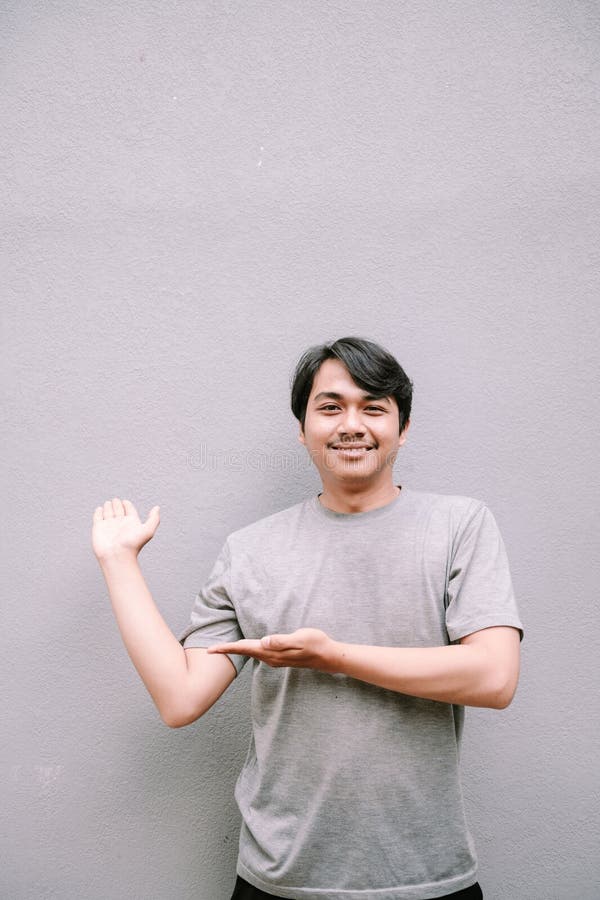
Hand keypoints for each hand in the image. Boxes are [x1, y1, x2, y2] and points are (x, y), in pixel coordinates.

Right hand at [92, 497, 159, 560]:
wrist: (117, 556)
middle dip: (117, 504)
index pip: (129, 510)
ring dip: (109, 506)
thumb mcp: (148, 531)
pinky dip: (99, 512)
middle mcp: (120, 523)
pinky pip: (98, 517)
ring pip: (108, 512)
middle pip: (118, 509)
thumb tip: (157, 508)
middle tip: (116, 500)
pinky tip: (100, 509)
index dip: (127, 504)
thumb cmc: (132, 546)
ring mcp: (109, 525)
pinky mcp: (98, 527)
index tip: (126, 502)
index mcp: (131, 522)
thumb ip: (154, 519)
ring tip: (109, 503)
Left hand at [207, 627, 339, 673]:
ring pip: (250, 653)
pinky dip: (247, 650)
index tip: (210, 649)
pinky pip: (258, 653)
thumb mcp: (301, 639)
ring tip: (221, 648)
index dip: (227, 648)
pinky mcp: (279, 657)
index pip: (245, 648)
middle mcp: (270, 657)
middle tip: (208, 650)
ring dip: (235, 650)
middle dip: (226, 650)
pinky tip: (245, 647)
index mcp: (272, 652)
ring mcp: (274, 659)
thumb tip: (264, 641)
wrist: (328, 657)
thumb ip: (282, 641)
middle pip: (244, 652)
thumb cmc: (316, 644)